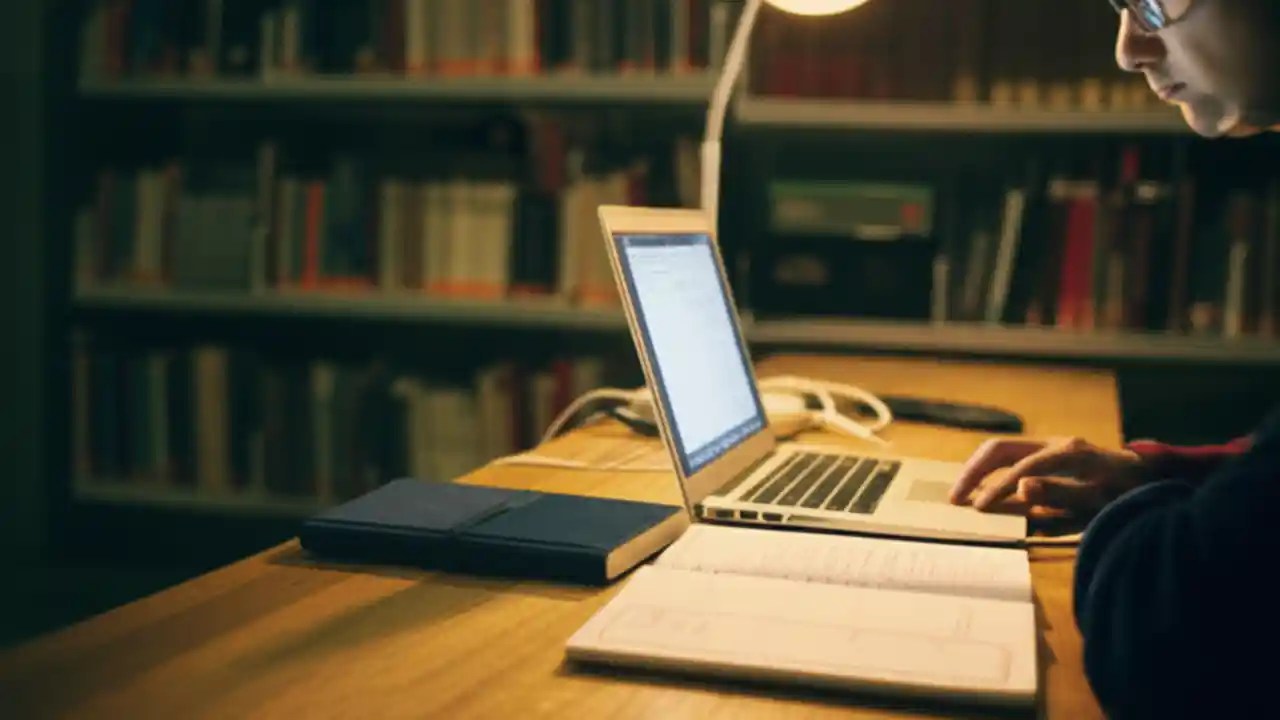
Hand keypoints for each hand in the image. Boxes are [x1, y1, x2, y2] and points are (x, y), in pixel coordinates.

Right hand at [949, 437, 1148, 516]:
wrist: (1152, 480)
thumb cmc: (1127, 495)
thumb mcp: (1098, 500)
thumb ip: (1059, 494)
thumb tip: (1020, 488)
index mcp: (1066, 452)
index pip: (1018, 468)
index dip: (995, 489)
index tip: (977, 510)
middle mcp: (1054, 442)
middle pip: (999, 448)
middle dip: (973, 471)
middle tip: (954, 497)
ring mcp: (1051, 445)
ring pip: (1001, 449)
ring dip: (977, 470)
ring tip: (960, 494)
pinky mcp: (1049, 452)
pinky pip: (1011, 457)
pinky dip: (991, 472)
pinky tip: (982, 490)